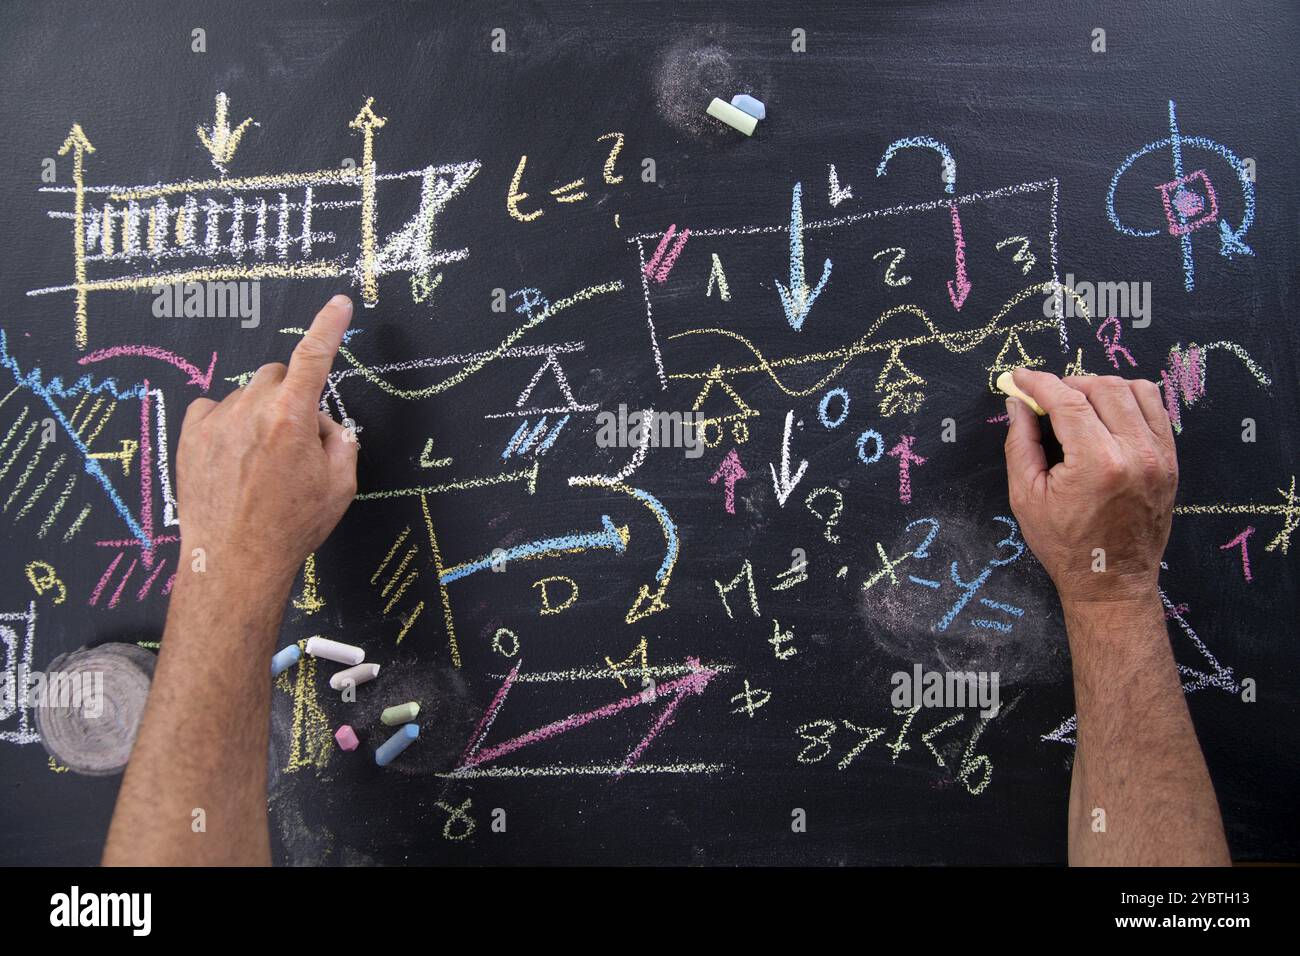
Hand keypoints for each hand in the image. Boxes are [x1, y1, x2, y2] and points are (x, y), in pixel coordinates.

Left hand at [175, 295, 358, 592]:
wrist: (234, 560)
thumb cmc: (290, 526)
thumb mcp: (340, 487)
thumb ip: (342, 443)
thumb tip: (327, 426)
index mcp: (292, 418)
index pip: (314, 357)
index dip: (329, 326)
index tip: (338, 304)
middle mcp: (251, 410)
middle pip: (278, 374)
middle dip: (292, 395)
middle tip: (298, 440)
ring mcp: (216, 420)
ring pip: (248, 393)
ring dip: (260, 412)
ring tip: (261, 460)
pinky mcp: (190, 434)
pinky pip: (214, 408)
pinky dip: (228, 423)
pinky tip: (233, 456)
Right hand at [1002, 369, 1177, 607]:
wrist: (1111, 580)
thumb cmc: (1065, 545)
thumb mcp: (1026, 496)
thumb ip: (1020, 443)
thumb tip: (1018, 404)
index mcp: (1097, 464)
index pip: (1068, 401)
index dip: (1039, 383)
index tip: (1019, 378)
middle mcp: (1135, 453)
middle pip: (1103, 387)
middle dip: (1068, 383)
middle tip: (1045, 396)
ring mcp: (1159, 456)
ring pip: (1135, 390)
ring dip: (1101, 387)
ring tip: (1078, 403)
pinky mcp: (1170, 461)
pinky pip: (1155, 409)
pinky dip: (1129, 400)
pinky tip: (1106, 414)